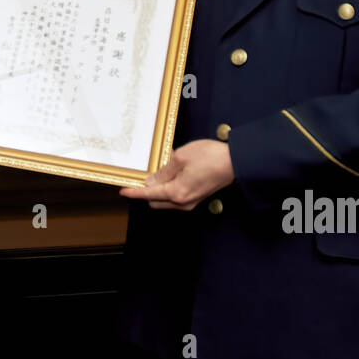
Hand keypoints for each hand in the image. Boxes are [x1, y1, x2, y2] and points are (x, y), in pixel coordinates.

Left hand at [120, 139, 234, 209]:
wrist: (236, 161)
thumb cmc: (210, 156)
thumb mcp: (181, 157)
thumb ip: (163, 172)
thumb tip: (151, 183)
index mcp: (177, 193)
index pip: (149, 195)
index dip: (134, 192)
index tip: (123, 190)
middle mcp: (183, 202)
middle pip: (155, 201)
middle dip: (145, 192)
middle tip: (138, 177)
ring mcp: (191, 202)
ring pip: (165, 201)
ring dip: (157, 191)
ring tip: (155, 173)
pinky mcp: (197, 198)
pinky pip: (175, 198)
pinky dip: (168, 190)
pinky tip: (169, 176)